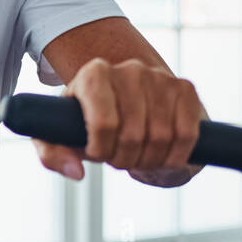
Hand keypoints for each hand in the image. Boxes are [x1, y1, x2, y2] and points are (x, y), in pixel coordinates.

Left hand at [32, 58, 203, 187]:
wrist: (122, 103)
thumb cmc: (85, 123)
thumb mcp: (58, 136)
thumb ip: (53, 155)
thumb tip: (76, 172)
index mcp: (93, 74)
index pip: (103, 125)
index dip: (101, 151)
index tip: (97, 154)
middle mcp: (129, 69)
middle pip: (133, 135)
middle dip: (124, 159)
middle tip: (118, 160)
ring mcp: (160, 77)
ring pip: (161, 138)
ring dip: (149, 160)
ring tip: (137, 157)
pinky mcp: (185, 88)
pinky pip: (187, 135)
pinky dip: (175, 157)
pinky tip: (162, 157)